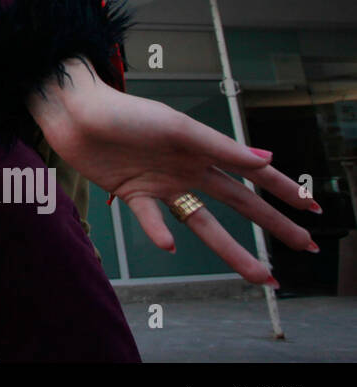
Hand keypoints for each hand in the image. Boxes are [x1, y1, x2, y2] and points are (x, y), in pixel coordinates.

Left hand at [28, 59, 317, 284]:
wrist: (75, 114)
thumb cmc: (126, 112)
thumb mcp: (176, 127)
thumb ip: (219, 147)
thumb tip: (266, 161)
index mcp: (203, 149)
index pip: (252, 174)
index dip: (283, 190)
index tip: (312, 208)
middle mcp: (187, 169)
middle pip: (239, 203)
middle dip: (273, 225)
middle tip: (305, 246)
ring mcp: (161, 183)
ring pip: (204, 223)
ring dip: (232, 249)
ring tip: (259, 274)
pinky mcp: (131, 192)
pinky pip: (150, 219)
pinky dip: (160, 232)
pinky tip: (170, 245)